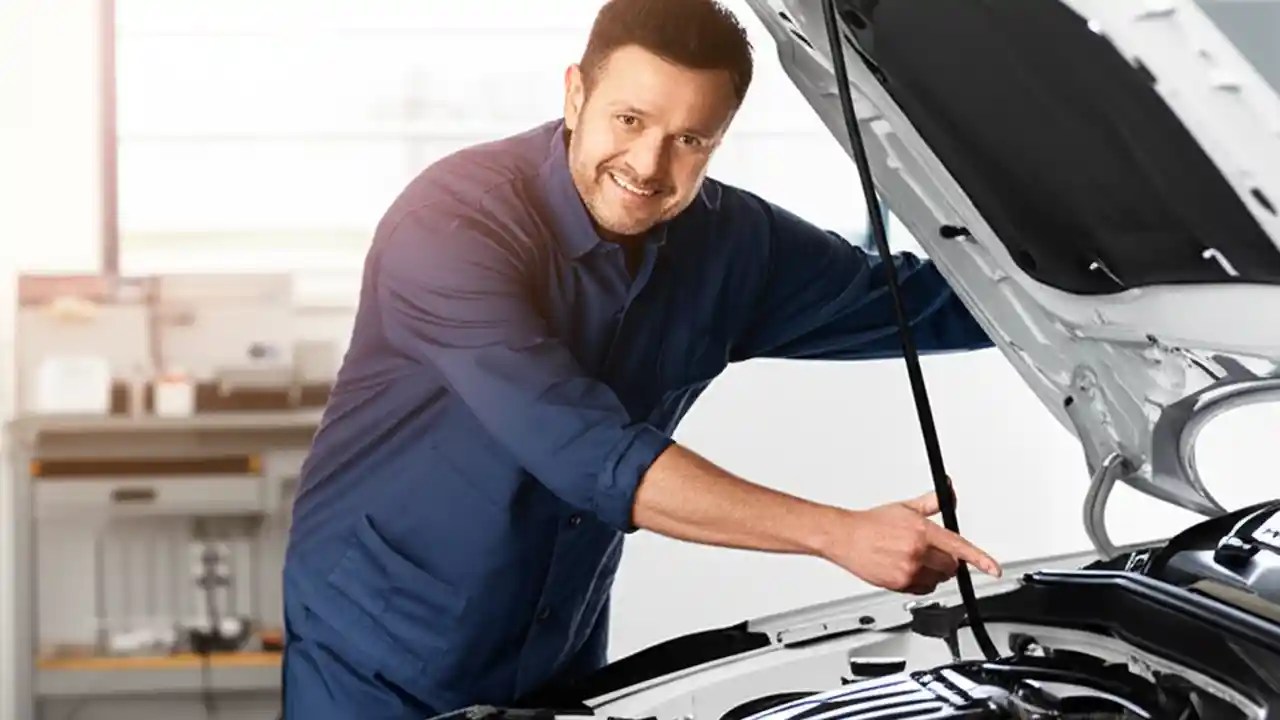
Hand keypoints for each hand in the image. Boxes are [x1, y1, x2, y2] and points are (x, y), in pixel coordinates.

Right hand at [819, 490, 1001, 594]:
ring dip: (934, 572)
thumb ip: (932, 502)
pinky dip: (921, 582)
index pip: (959, 547)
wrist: (845, 537)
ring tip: (914, 560)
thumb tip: (948, 491)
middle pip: (951, 566)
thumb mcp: (905, 508)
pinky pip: (923, 589)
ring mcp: (908, 570)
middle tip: (932, 552)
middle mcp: (917, 551)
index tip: (994, 569)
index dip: (980, 560)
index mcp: (922, 530)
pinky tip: (907, 569)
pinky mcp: (899, 584)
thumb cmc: (871, 524)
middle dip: (947, 560)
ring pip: (938, 579)